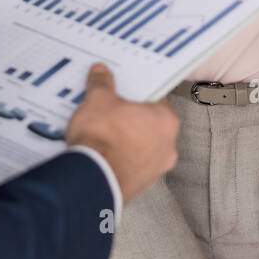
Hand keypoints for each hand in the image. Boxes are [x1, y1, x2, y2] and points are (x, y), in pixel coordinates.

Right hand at [66, 63, 178, 202]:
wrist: (90, 180)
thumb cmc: (102, 139)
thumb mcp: (98, 100)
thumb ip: (102, 84)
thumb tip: (100, 72)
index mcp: (166, 121)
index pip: (155, 99)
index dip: (136, 95)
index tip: (123, 94)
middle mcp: (168, 146)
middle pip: (149, 125)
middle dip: (131, 119)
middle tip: (111, 113)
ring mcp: (155, 169)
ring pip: (142, 148)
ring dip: (126, 142)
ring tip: (103, 135)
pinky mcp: (140, 186)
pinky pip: (131, 166)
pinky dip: (120, 161)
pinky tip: (102, 155)